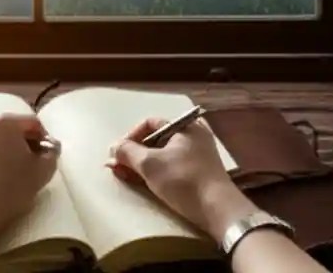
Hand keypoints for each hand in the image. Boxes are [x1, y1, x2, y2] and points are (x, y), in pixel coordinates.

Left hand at [0, 113, 58, 232]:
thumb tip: (48, 150)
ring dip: (1, 152)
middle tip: (29, 166)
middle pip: (9, 130)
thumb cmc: (10, 189)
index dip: (44, 139)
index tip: (46, 156)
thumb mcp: (42, 172)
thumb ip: (51, 155)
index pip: (32, 123)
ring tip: (7, 175)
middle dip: (21, 144)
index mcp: (5, 123)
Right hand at [109, 117, 258, 241]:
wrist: (218, 209)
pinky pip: (172, 167)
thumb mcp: (150, 164)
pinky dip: (156, 173)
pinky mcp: (200, 174)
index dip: (130, 137)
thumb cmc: (183, 180)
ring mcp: (199, 155)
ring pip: (163, 155)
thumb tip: (114, 148)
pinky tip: (144, 183)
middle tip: (119, 167)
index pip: (150, 123)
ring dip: (143, 165)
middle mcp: (194, 136)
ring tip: (126, 176)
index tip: (118, 154)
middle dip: (134, 153)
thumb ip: (128, 152)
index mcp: (185, 126)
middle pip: (156, 140)